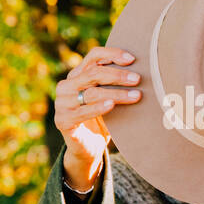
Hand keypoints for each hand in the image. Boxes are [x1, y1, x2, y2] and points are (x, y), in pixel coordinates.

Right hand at [55, 46, 141, 189]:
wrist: (88, 149)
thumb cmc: (102, 120)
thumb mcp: (108, 98)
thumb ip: (114, 83)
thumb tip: (141, 69)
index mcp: (77, 75)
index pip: (93, 56)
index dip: (112, 54)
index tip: (132, 60)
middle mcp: (66, 86)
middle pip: (93, 73)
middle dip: (118, 75)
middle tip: (138, 79)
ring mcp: (62, 104)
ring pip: (91, 93)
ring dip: (116, 93)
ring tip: (135, 96)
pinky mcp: (62, 121)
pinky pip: (82, 112)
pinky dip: (98, 108)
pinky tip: (111, 105)